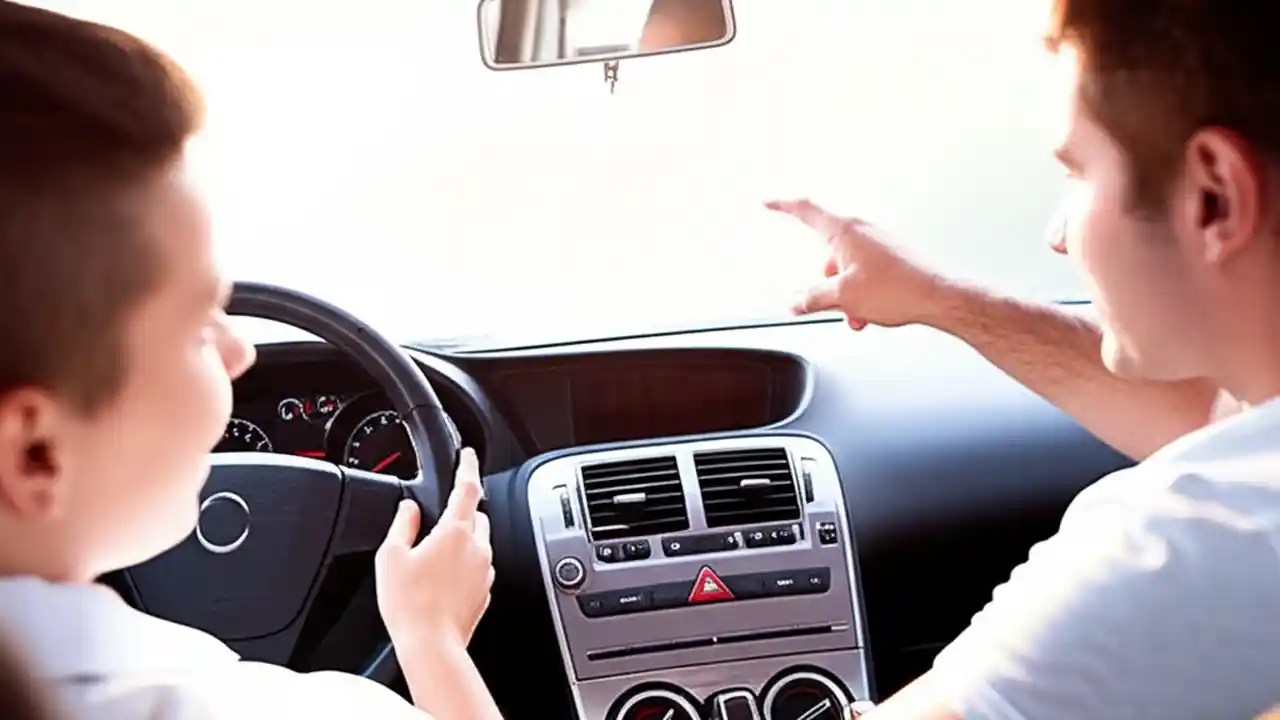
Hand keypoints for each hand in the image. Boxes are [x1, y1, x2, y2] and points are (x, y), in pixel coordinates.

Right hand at [375, 447, 493, 650]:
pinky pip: (478, 567)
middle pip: (476, 515)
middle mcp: (477, 548)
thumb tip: (408, 509)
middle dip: (461, 512)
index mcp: (455, 532)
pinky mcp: (485, 591)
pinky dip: (464, 565)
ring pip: (479, 542)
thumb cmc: (410, 605)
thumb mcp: (392, 557)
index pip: (467, 488)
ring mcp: (485, 571)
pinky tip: (442, 579)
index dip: (467, 467)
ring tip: (434, 558)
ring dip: (462, 540)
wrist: (432, 645)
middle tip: (436, 522)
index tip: (467, 456)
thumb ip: (402, 525)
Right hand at [766, 199, 944, 329]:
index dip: (783, 205)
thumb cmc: (898, 288)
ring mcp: (877, 243)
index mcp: (845, 230)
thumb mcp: (843, 297)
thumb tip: (796, 301)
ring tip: (857, 313)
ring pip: (845, 269)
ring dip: (844, 294)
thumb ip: (812, 298)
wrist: (938, 296)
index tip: (769, 202)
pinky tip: (869, 312)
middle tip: (827, 304)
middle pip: (826, 254)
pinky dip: (860, 293)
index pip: (806, 209)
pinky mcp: (890, 257)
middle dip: (824, 283)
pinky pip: (863, 274)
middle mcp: (862, 231)